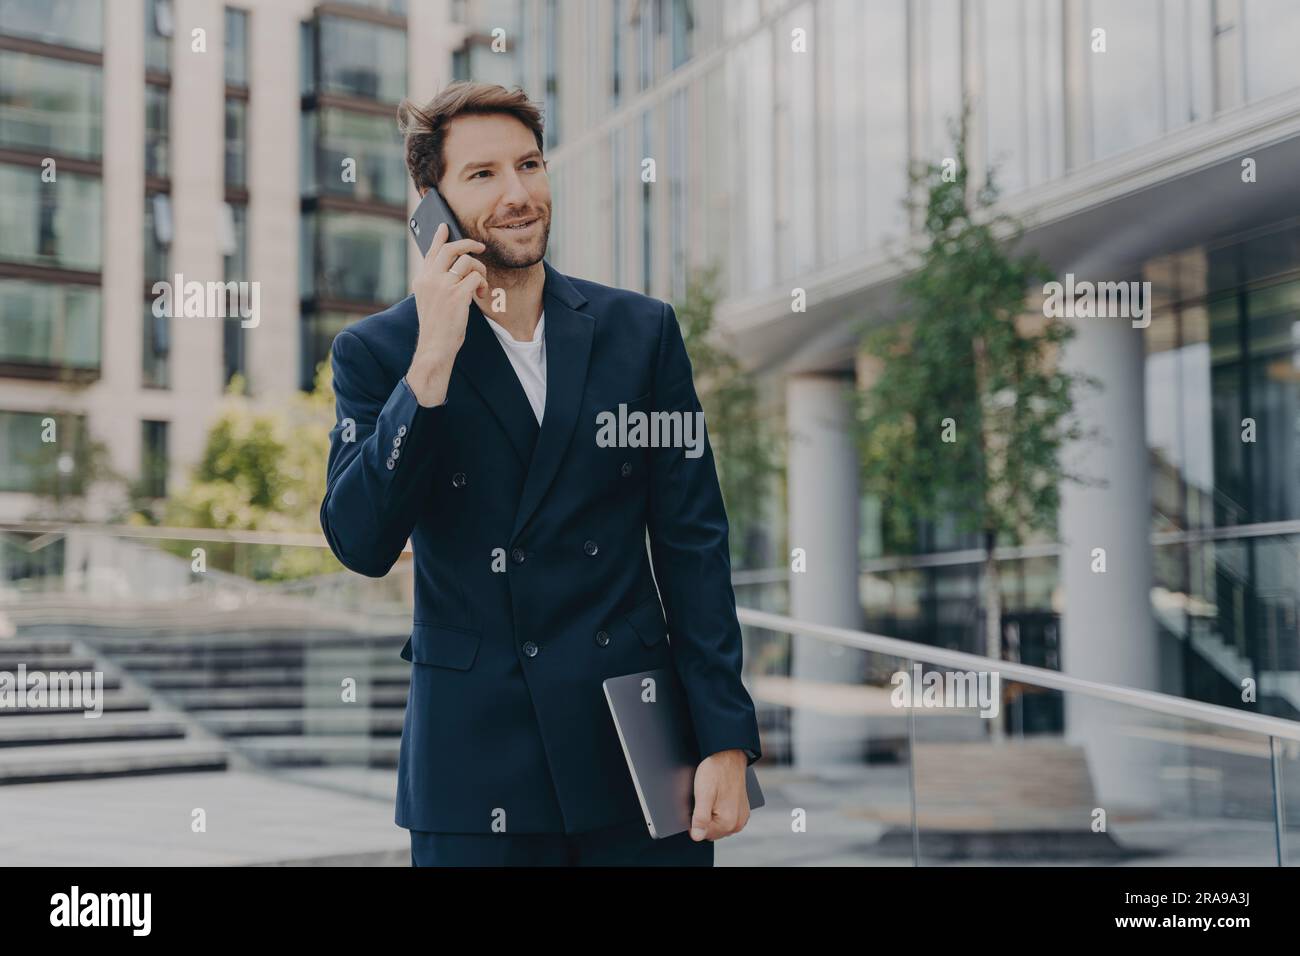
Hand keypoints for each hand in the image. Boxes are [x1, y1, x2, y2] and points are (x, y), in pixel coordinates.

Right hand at [406, 222, 488, 405]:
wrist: (434, 347)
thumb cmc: (436, 327)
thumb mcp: (430, 301)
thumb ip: (436, 283)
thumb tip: (455, 268)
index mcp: (421, 279)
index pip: (432, 252)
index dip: (440, 237)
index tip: (445, 226)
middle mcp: (430, 279)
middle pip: (451, 249)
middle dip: (469, 245)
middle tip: (480, 248)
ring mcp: (442, 286)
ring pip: (468, 262)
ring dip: (480, 270)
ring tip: (481, 284)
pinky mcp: (457, 296)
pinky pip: (476, 277)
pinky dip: (483, 284)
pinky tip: (481, 295)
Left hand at [689, 749, 750, 840]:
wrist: (729, 755)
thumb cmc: (715, 772)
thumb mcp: (703, 794)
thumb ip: (700, 818)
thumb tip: (696, 837)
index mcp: (728, 822)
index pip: (702, 834)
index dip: (695, 820)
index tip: (696, 804)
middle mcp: (738, 823)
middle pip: (711, 831)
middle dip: (705, 818)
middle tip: (704, 799)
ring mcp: (742, 817)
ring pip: (718, 825)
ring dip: (712, 815)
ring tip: (711, 796)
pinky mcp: (742, 810)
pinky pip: (726, 818)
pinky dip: (720, 811)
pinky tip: (718, 796)